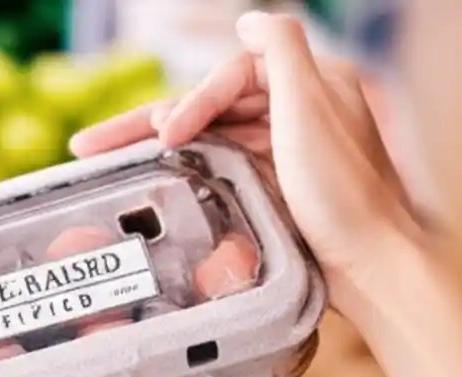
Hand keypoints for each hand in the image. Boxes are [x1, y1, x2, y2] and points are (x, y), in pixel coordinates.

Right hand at [70, 11, 421, 307]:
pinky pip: (215, 168)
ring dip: (156, 149)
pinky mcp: (274, 187)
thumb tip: (248, 17)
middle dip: (147, 125)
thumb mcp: (311, 107)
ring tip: (105, 163)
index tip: (165, 135)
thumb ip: (281, 50)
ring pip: (205, 140)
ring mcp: (283, 152)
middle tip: (89, 146)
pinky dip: (180, 172)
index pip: (228, 78)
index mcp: (308, 85)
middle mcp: (294, 113)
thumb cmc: (344, 192)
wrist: (373, 268)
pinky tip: (150, 184)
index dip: (191, 102)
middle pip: (208, 109)